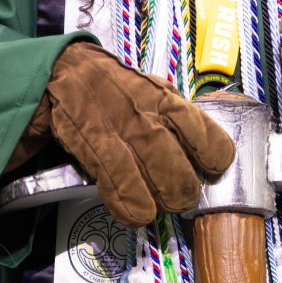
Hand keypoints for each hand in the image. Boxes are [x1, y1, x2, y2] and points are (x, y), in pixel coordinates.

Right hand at [36, 41, 234, 225]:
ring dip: (159, 200)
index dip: (213, 157)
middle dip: (183, 190)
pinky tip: (134, 213)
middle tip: (181, 198)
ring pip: (151, 174)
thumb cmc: (117, 87)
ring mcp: (121, 132)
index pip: (203, 133)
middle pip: (178, 164)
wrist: (68, 69)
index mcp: (168, 101)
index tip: (212, 168)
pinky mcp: (94, 145)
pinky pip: (117, 180)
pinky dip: (128, 203)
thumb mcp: (154, 91)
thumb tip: (203, 152)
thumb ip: (178, 118)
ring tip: (159, 208)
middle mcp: (148, 116)